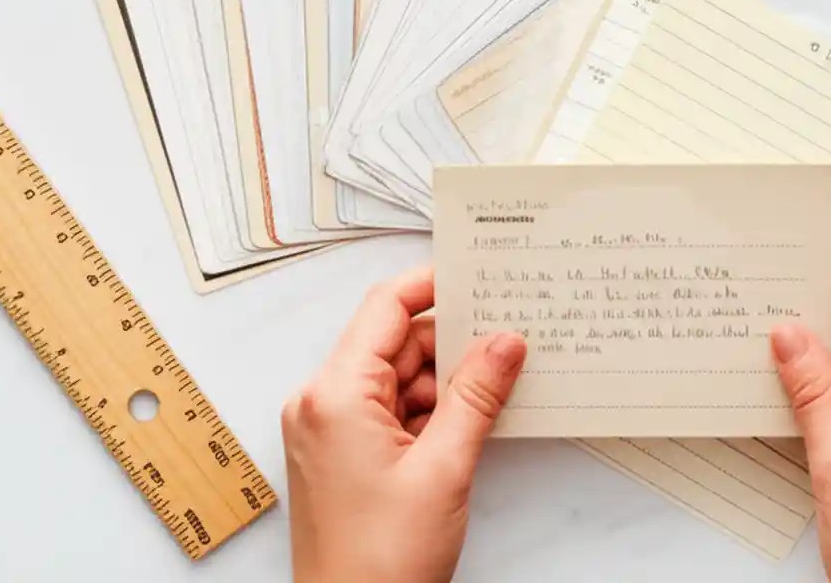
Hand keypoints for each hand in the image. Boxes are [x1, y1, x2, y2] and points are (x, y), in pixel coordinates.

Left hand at [281, 266, 526, 582]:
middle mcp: (322, 404)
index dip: (432, 287)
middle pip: (395, 345)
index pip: (385, 309)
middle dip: (452, 343)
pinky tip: (472, 420)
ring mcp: (331, 431)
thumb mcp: (444, 468)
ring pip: (399, 380)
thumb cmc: (379, 562)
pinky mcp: (345, 456)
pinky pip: (393, 412)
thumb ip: (477, 396)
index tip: (475, 276)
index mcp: (334, 395)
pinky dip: (432, 412)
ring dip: (446, 383)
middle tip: (508, 339)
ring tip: (498, 389)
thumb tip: (505, 342)